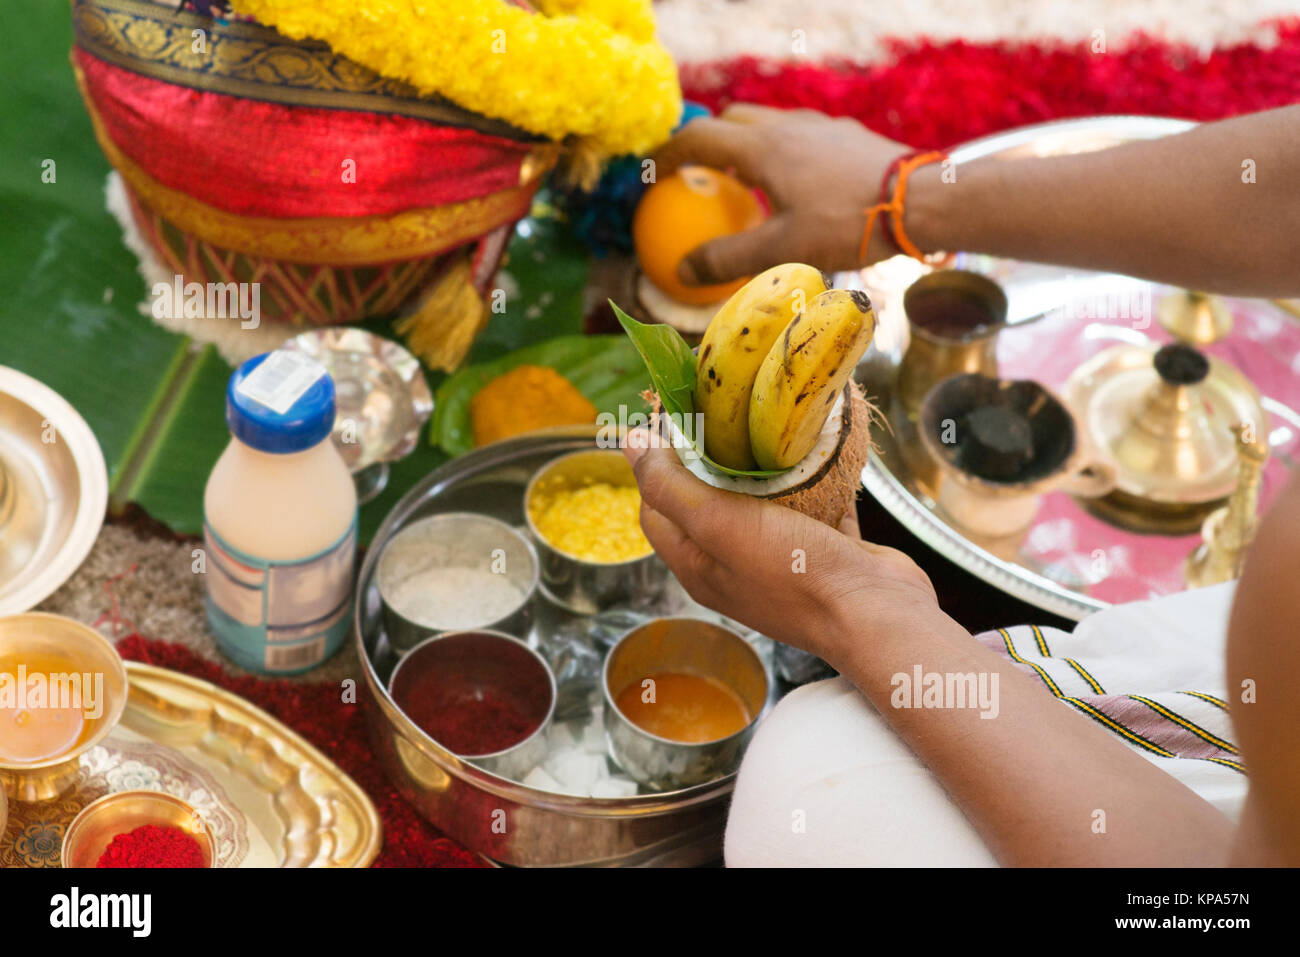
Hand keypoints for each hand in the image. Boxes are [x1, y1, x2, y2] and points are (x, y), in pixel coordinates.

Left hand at [622, 430, 939, 668]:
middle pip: (707, 501)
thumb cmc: (793, 572)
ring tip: (769, 426)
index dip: (657, 464)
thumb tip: (628, 443)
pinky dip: (812, 478)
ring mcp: (779, 560)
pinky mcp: (823, 550)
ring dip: (764, 466)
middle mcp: (733, 565)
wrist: (877, 613)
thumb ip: (670, 485)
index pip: (657, 507)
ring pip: (761, 501)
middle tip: (724, 414)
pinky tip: (817, 450)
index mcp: (698, 565)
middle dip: (711, 458)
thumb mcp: (717, 523)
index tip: (676, 419)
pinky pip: (811, 505)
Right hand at [651, 104, 912, 286]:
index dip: (671, 152)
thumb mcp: (782, 250)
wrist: (923, 201)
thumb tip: (683, 269)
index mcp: (764, 148)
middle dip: (709, 139)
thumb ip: (728, 259)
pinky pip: (801, 134)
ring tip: (747, 182)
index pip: (701, 136)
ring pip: (770, 123)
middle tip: (700, 174)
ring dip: (748, 144)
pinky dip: (783, 152)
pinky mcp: (847, 135)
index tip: (656, 172)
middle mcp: (789, 126)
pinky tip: (797, 187)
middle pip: (733, 119)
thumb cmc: (848, 225)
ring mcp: (821, 126)